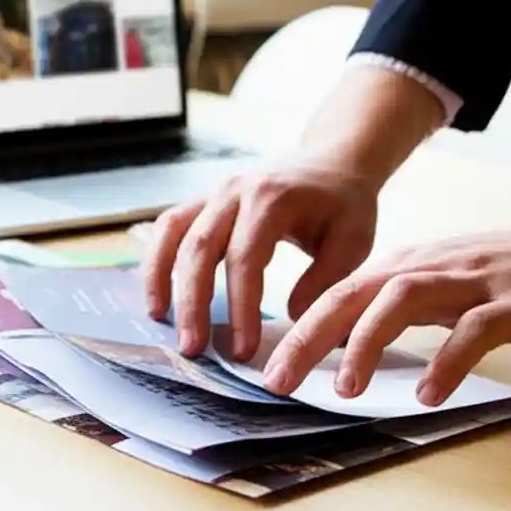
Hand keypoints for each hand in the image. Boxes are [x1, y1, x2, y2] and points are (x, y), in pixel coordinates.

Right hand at [143, 156, 378, 360]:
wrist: (330, 160)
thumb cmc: (344, 203)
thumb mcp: (354, 241)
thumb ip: (325, 282)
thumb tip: (292, 322)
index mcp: (271, 198)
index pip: (245, 259)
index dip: (240, 307)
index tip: (243, 350)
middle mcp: (234, 191)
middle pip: (199, 248)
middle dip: (192, 302)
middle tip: (192, 348)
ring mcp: (212, 192)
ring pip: (173, 234)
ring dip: (161, 279)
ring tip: (159, 320)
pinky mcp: (202, 201)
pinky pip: (169, 227)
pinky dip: (156, 260)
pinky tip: (157, 293)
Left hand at [262, 217, 510, 405]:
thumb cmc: (490, 275)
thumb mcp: (426, 288)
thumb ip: (381, 309)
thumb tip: (332, 341)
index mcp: (396, 268)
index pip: (332, 297)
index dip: (294, 331)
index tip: (264, 368)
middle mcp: (420, 270)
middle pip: (350, 296)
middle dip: (308, 338)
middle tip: (279, 380)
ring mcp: (463, 284)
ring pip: (399, 305)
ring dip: (366, 344)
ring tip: (345, 387)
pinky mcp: (507, 304)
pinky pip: (472, 332)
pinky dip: (447, 362)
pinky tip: (429, 393)